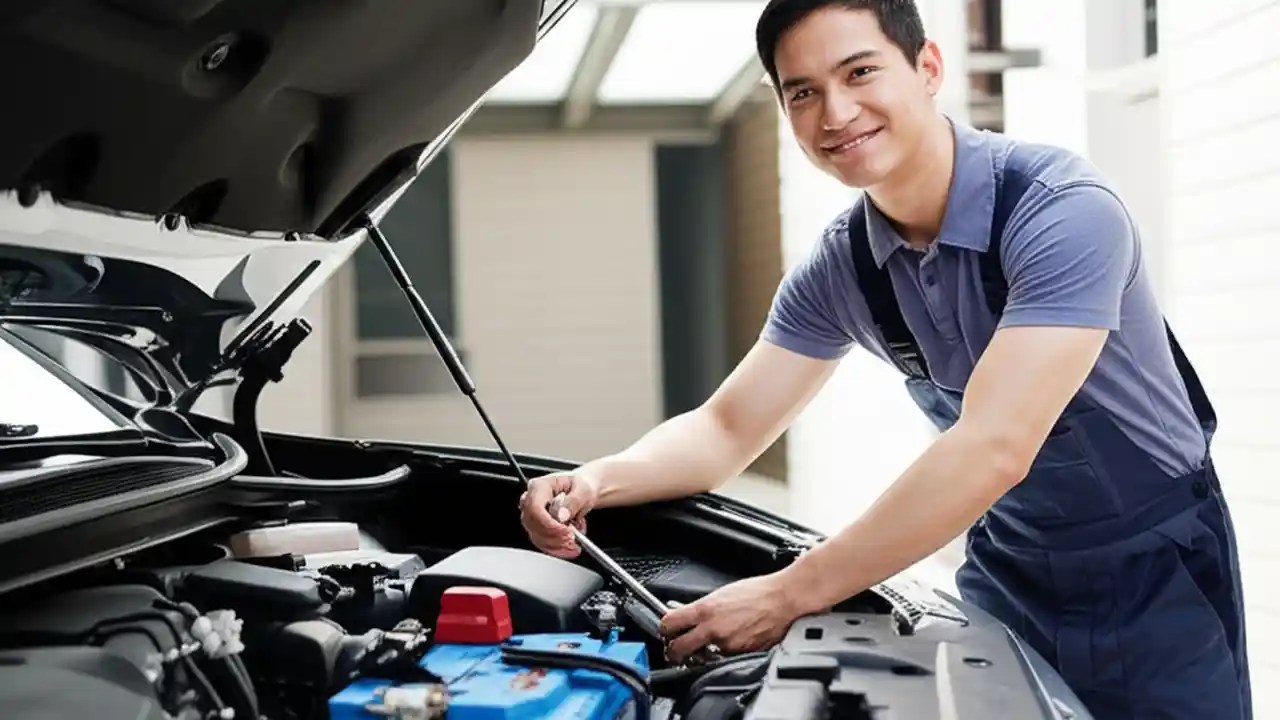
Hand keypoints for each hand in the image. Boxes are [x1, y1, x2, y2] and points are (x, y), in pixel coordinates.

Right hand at [518, 469, 598, 558]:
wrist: (581, 492)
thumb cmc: (580, 487)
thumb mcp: (583, 490)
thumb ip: (573, 501)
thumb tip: (561, 515)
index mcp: (540, 486)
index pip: (534, 508)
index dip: (548, 524)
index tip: (566, 531)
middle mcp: (531, 500)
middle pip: (532, 524)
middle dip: (554, 536)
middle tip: (572, 539)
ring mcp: (532, 515)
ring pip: (536, 537)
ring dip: (557, 545)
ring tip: (574, 543)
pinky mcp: (537, 528)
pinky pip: (542, 543)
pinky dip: (557, 549)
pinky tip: (570, 546)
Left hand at [658, 571, 803, 662]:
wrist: (783, 599)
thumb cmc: (758, 592)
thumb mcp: (721, 593)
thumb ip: (702, 607)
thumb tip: (687, 614)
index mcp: (706, 609)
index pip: (669, 624)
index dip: (664, 629)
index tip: (665, 631)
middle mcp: (713, 629)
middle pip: (678, 648)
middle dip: (674, 651)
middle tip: (675, 649)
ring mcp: (727, 644)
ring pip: (701, 656)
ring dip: (701, 653)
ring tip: (708, 643)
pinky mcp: (740, 654)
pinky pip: (723, 659)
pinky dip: (722, 654)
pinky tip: (730, 642)